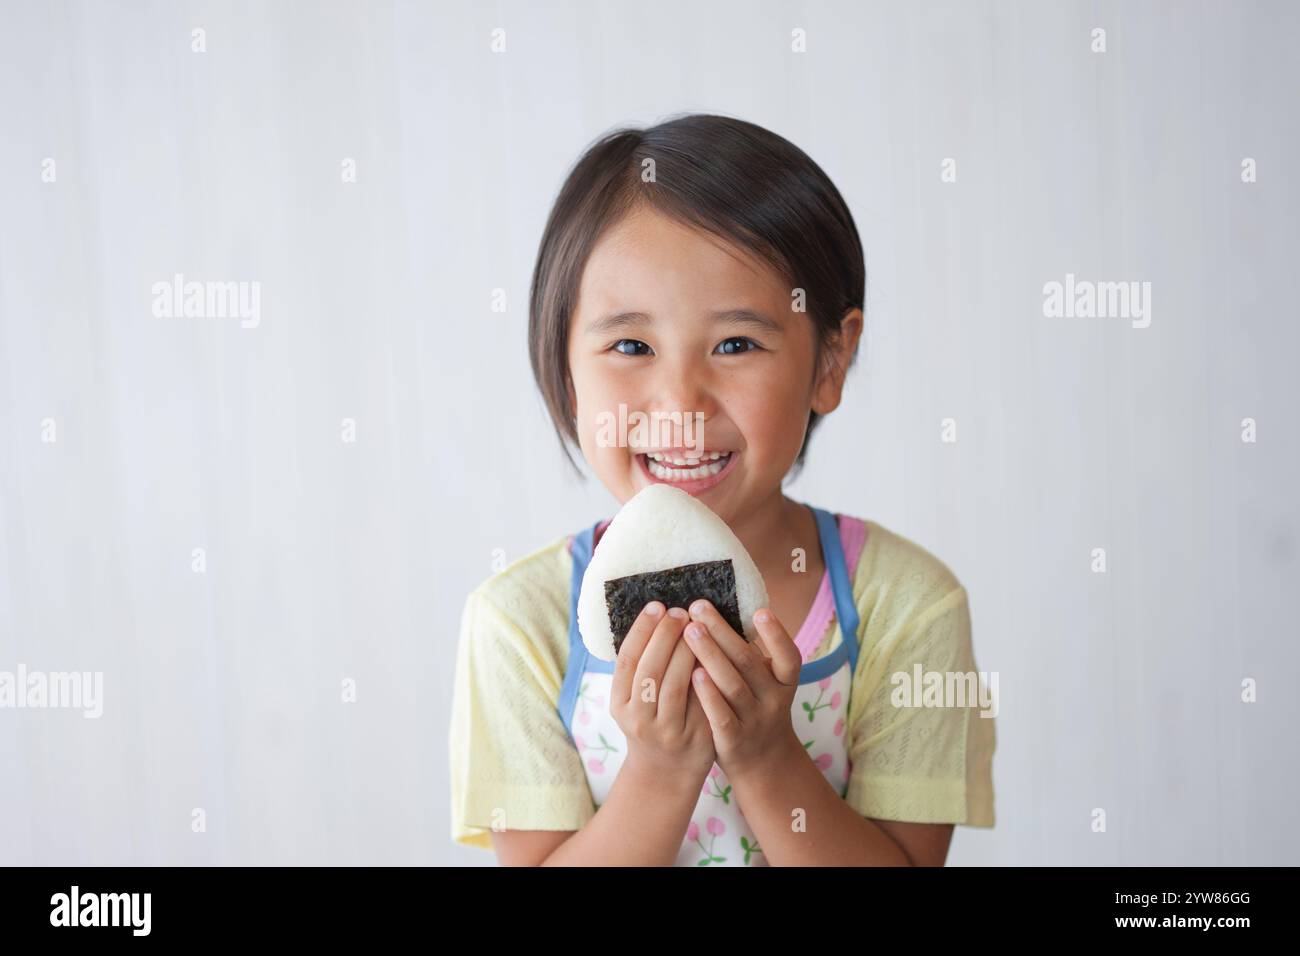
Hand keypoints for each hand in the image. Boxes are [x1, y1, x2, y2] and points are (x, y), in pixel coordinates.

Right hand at [610, 601, 717, 785]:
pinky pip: (699, 703)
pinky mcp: (693, 739)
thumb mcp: (635, 700)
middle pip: (649, 670)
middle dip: (664, 636)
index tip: (656, 606)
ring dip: (684, 652)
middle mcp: (638, 719)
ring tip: (696, 627)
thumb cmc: (653, 722)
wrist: (666, 773)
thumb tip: (660, 616)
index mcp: (620, 704)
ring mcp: (665, 731)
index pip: (627, 660)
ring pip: (673, 686)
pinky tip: (711, 656)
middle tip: (680, 611)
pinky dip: (703, 677)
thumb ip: (645, 666)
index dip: (641, 631)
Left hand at [683, 600, 804, 780]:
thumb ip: (750, 654)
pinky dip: (708, 695)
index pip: (789, 656)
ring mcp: (755, 721)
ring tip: (690, 631)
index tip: (760, 611)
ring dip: (711, 656)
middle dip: (722, 632)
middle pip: (748, 663)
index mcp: (785, 681)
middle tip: (699, 607)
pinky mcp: (734, 740)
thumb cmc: (756, 705)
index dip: (777, 635)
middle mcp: (774, 700)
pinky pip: (722, 716)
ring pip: (733, 686)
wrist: (762, 761)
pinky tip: (692, 675)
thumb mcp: (765, 681)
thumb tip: (720, 610)